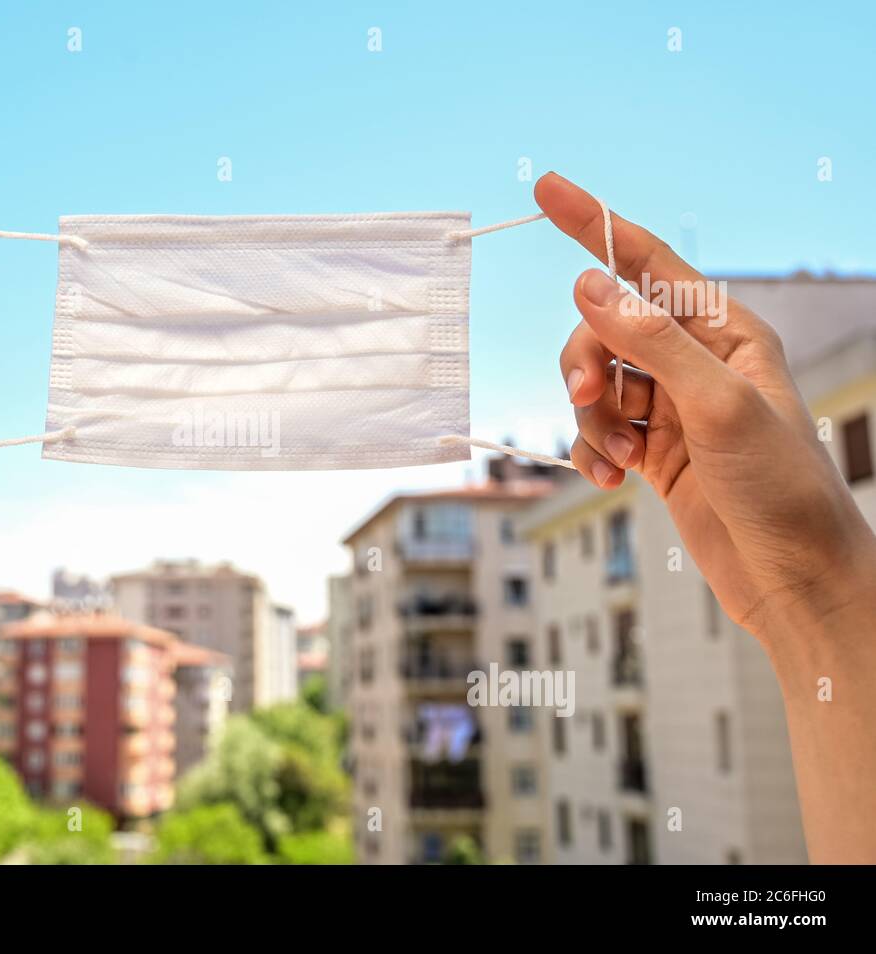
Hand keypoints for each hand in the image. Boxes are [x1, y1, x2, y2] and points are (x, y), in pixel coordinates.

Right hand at [535, 172, 875, 642]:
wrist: (793, 577)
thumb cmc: (782, 487)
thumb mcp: (719, 405)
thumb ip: (650, 341)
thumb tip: (589, 284)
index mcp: (725, 331)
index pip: (647, 261)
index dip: (595, 223)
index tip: (547, 187)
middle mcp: (695, 361)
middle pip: (603, 328)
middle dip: (586, 363)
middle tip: (590, 402)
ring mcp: (671, 406)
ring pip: (594, 384)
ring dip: (593, 421)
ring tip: (623, 458)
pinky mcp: (652, 450)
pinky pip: (596, 432)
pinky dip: (593, 454)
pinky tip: (614, 481)